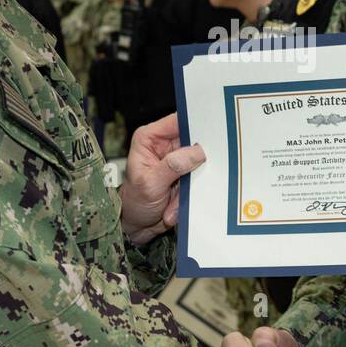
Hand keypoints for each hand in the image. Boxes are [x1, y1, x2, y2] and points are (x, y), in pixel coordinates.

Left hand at [119, 113, 205, 244]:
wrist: (137, 225)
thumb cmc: (134, 202)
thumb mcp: (150, 184)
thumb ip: (172, 166)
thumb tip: (196, 152)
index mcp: (150, 138)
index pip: (177, 121)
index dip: (195, 123)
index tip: (212, 132)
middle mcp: (165, 145)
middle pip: (193, 141)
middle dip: (197, 160)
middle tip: (193, 175)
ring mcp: (177, 160)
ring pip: (200, 162)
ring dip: (192, 183)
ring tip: (174, 198)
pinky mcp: (186, 175)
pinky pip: (199, 178)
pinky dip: (192, 192)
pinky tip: (174, 205)